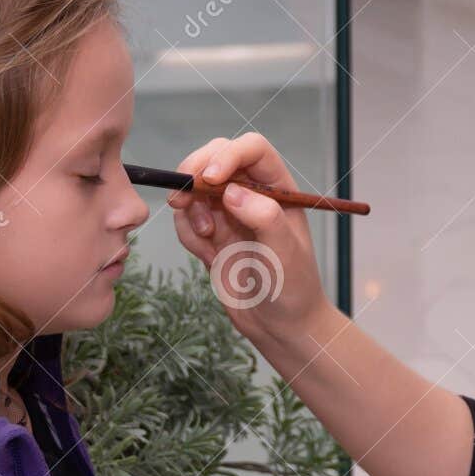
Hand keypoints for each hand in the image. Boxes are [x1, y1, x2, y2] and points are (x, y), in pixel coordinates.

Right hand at [167, 133, 332, 345]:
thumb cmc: (293, 288)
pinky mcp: (211, 233)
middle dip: (194, 173)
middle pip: (216, 157)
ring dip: (189, 210)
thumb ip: (264, 218)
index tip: (210, 179)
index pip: (252, 150)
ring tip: (207, 240)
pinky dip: (187, 234)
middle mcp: (253, 193)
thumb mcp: (285, 254)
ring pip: (194, 188)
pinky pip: (186, 219)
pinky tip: (207, 257)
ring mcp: (229, 212)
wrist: (280, 325)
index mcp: (279, 188)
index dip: (228, 155)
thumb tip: (232, 190)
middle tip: (181, 199)